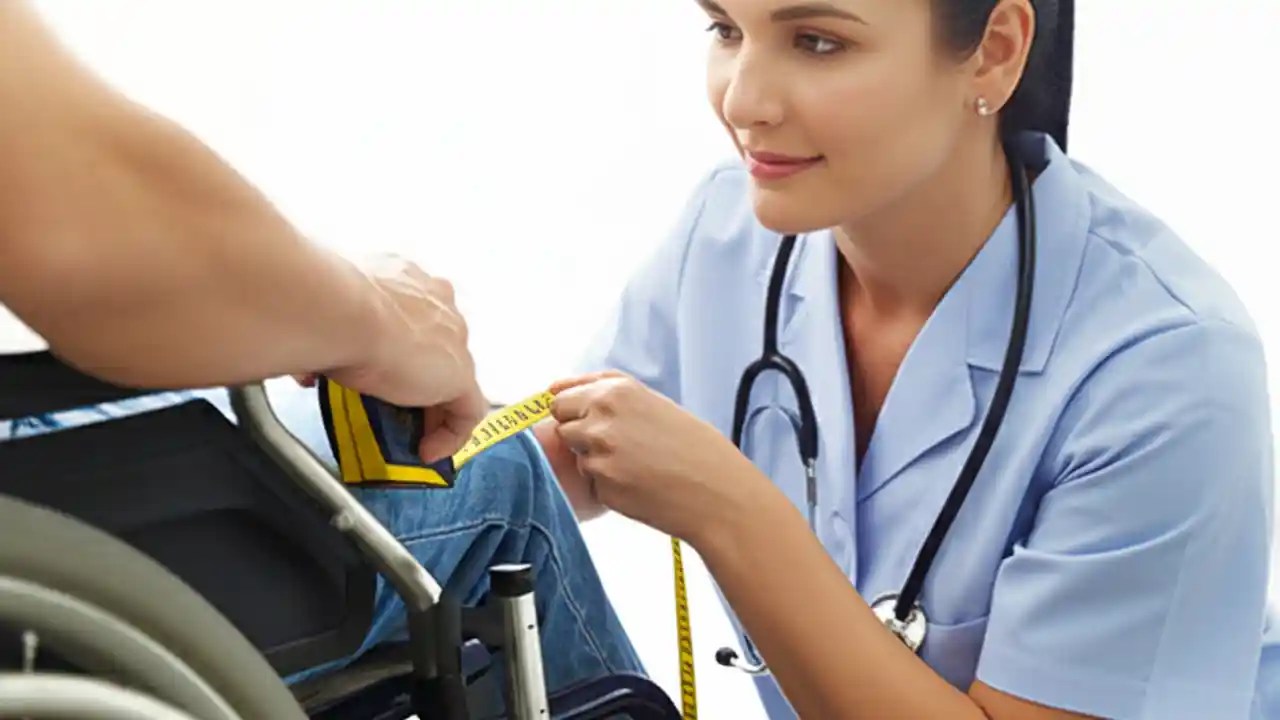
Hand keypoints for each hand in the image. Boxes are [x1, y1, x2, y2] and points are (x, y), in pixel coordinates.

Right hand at [302, 254, 487, 461]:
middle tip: (391, 406)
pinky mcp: (461, 374)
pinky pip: (466, 412)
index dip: (400, 344)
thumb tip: (306, 370)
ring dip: (434, 408)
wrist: (343, 311)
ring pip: (453, 378)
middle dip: (418, 376)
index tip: (380, 368)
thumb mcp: (324, 318)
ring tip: (410, 434)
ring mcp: (454, 338)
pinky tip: (429, 450)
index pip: (413, 314)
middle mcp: (436, 301)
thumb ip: (323, 342)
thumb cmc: (325, 304)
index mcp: (404, 278)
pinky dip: (451, 434)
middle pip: (438, 346)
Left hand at [549, 370, 770, 543]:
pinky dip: (607, 485)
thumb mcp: (656, 404)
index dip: (570, 408)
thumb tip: (562, 392)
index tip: (575, 417)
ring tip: (634, 466)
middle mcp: (601, 416)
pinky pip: (591, 482)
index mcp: (617, 390)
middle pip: (560, 423)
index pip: (563, 395)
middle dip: (577, 433)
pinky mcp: (601, 485)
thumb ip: (613, 397)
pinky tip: (638, 485)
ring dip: (594, 461)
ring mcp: (598, 452)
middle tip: (614, 446)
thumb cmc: (696, 448)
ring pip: (576, 455)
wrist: (717, 492)